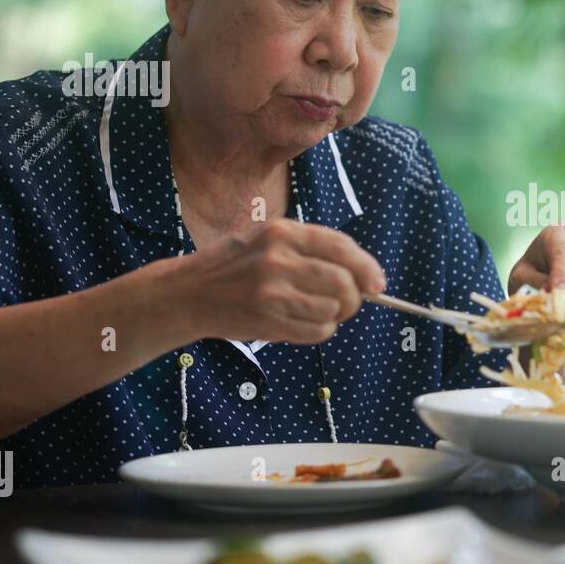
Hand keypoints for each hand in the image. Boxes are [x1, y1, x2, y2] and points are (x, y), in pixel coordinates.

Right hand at [174, 218, 385, 343]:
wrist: (186, 293)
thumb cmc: (234, 266)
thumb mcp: (267, 239)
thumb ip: (310, 250)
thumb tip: (364, 274)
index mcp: (282, 232)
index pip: (341, 247)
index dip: (367, 267)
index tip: (378, 284)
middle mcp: (278, 259)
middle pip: (343, 282)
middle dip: (353, 298)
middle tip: (344, 303)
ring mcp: (271, 291)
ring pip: (332, 309)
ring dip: (333, 316)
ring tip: (315, 312)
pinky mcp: (267, 320)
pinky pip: (316, 332)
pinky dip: (318, 332)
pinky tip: (301, 324)